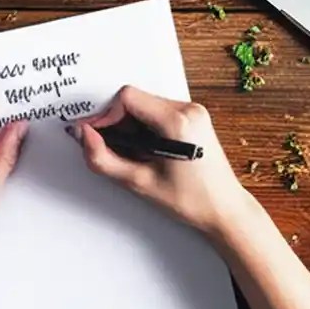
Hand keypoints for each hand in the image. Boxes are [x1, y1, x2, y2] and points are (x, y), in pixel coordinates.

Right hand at [73, 86, 251, 236]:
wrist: (225, 210)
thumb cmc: (192, 201)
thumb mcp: (139, 183)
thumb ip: (104, 158)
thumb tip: (84, 137)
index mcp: (178, 121)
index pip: (127, 98)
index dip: (104, 116)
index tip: (94, 136)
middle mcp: (189, 110)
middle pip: (135, 100)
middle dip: (116, 123)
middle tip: (111, 150)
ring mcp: (194, 112)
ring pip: (145, 105)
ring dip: (130, 127)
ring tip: (133, 156)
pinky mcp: (194, 118)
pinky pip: (158, 112)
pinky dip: (144, 128)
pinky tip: (146, 152)